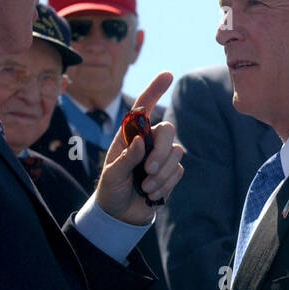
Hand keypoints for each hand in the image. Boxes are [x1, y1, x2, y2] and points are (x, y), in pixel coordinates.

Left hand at [94, 70, 184, 223]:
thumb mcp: (112, 175)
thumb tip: (140, 143)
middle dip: (161, 151)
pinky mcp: (170, 172)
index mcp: (129, 136)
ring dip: (161, 173)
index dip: (154, 90)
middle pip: (167, 130)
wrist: (120, 214)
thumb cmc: (111, 189)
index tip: (167, 75)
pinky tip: (152, 194)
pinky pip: (178, 171)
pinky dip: (165, 184)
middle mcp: (147, 142)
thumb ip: (126, 159)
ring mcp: (161, 157)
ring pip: (175, 153)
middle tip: (148, 170)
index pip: (143, 108)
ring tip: (146, 188)